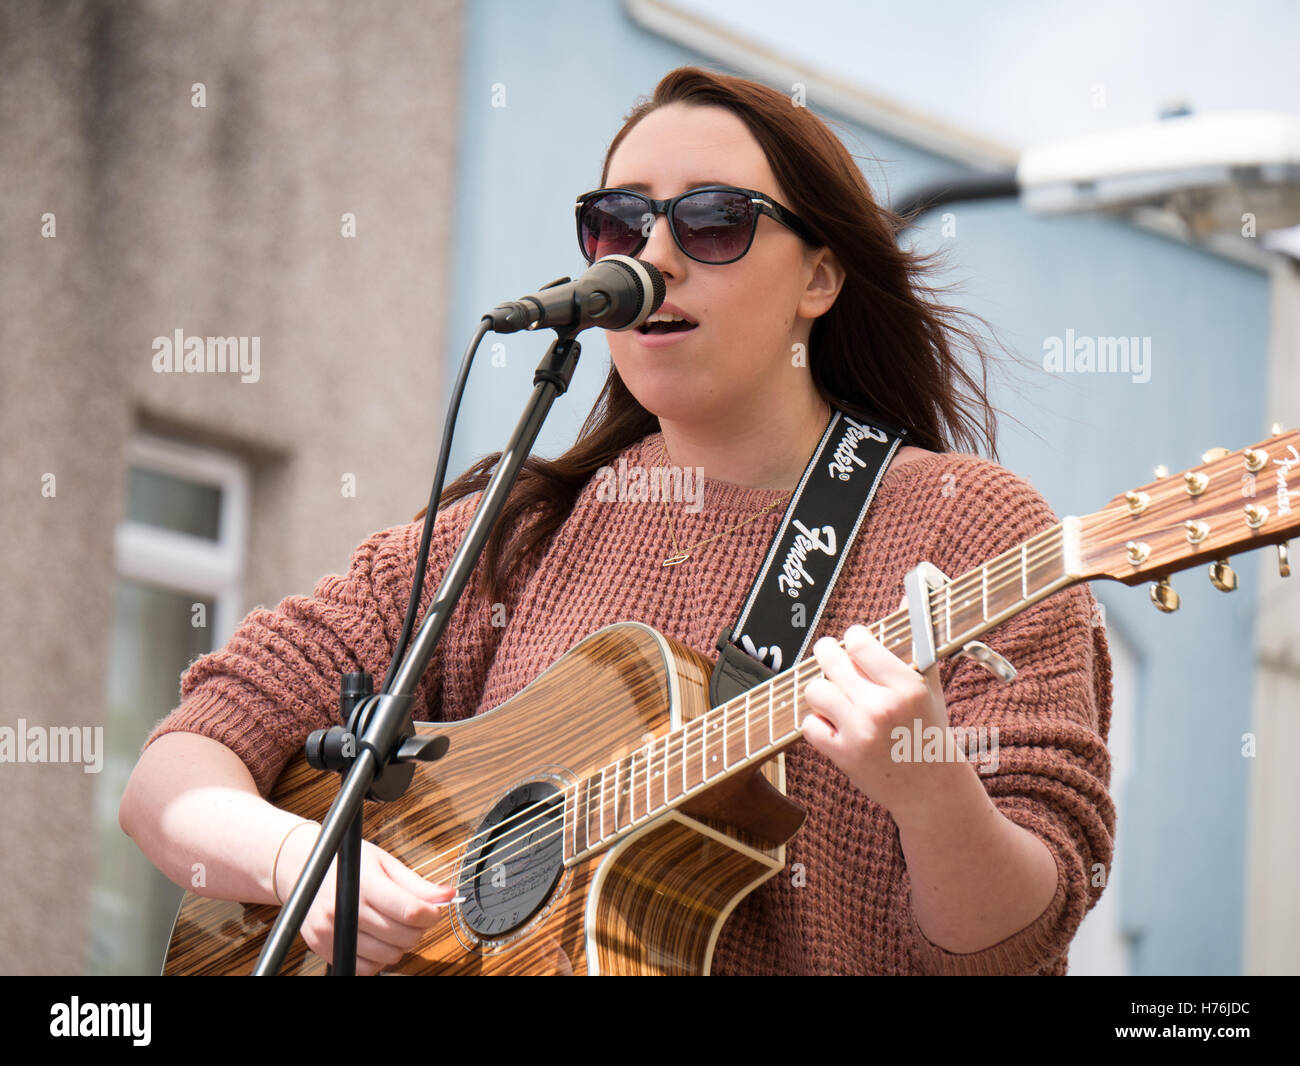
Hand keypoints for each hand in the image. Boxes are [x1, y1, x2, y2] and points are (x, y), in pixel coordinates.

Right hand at [275, 823, 455, 974]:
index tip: (435, 910)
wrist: (302, 868)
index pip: (409, 911)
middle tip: (416, 916)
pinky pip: (365, 968)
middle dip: (418, 929)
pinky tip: (378, 940)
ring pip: (387, 955)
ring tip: (395, 926)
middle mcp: (345, 909)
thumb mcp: (383, 863)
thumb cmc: (346, 862)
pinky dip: (379, 958)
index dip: (431, 914)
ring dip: (400, 944)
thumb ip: (416, 883)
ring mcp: (333, 932)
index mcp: (363, 883)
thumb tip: (446, 895)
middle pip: (401, 936)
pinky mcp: (324, 948)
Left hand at [802, 622, 952, 819]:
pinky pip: (809, 723)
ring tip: (835, 694)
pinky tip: (833, 723)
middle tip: (831, 656)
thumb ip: (915, 643)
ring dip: (822, 690)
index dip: (853, 637)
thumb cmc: (928, 731)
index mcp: (906, 687)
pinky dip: (817, 722)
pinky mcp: (842, 755)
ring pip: (816, 690)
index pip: (861, 644)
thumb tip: (905, 599)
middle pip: (831, 661)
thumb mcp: (929, 687)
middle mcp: (881, 708)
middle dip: (828, 654)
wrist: (931, 789)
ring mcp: (859, 732)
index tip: (855, 641)